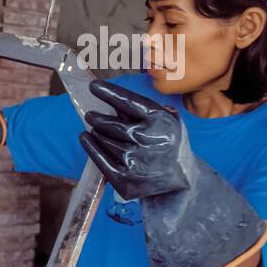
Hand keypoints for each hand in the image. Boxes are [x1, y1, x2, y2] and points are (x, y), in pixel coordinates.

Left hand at [78, 79, 266, 266]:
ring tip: (97, 130)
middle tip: (91, 115)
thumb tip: (109, 95)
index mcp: (161, 121)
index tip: (93, 86)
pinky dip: (90, 146)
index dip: (108, 92)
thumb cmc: (168, 143)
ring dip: (97, 133)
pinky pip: (99, 159)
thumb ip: (142, 110)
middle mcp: (149, 140)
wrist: (181, 180)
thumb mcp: (166, 122)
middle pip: (109, 124)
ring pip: (104, 140)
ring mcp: (136, 162)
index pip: (128, 102)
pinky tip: (85, 138)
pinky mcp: (125, 180)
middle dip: (97, 118)